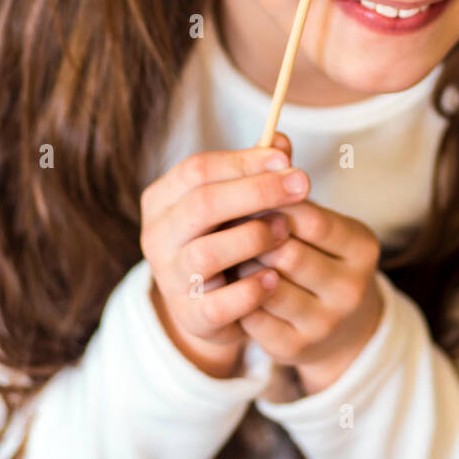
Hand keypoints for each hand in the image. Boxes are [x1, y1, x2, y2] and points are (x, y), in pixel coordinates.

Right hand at [139, 135, 310, 378]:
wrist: (212, 303)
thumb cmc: (227, 236)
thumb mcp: (236, 200)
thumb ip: (255, 170)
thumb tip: (282, 142)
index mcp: (162, 199)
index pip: (197, 170)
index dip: (244, 162)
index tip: (287, 159)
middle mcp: (156, 236)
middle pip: (202, 204)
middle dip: (256, 192)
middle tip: (302, 186)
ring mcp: (169, 279)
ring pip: (206, 253)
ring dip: (252, 237)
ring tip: (284, 230)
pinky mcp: (189, 316)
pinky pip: (218, 304)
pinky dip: (249, 291)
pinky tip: (275, 279)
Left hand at [236, 200, 383, 394]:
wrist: (341, 326)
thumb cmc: (322, 257)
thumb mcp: (323, 222)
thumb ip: (294, 190)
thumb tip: (269, 147)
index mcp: (362, 248)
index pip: (312, 219)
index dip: (273, 204)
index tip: (244, 191)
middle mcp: (351, 288)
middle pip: (288, 254)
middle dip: (252, 234)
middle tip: (223, 219)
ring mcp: (325, 323)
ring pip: (268, 286)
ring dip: (239, 263)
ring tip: (224, 247)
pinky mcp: (296, 348)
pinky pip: (255, 319)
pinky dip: (236, 296)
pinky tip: (229, 281)